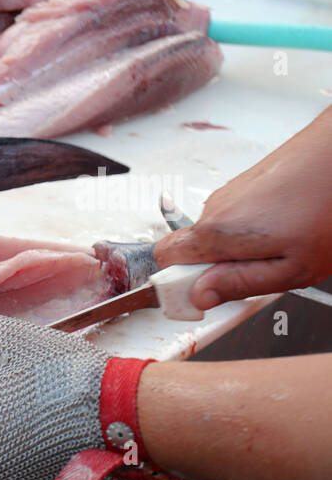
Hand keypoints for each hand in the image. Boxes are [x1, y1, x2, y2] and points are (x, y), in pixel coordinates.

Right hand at [156, 107, 331, 308]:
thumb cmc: (329, 204)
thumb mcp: (293, 267)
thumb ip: (240, 284)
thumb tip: (201, 296)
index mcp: (217, 232)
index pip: (163, 260)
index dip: (179, 282)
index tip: (205, 294)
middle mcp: (215, 208)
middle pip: (190, 249)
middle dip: (215, 267)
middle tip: (257, 273)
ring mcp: (230, 192)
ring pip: (216, 234)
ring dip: (237, 247)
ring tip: (282, 246)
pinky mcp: (247, 183)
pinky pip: (234, 216)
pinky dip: (252, 228)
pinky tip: (286, 226)